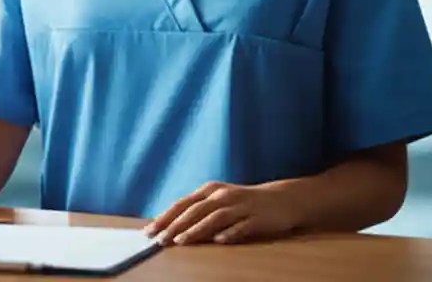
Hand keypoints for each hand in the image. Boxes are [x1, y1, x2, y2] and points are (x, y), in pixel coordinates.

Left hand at [143, 181, 299, 245]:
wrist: (282, 199)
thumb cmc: (243, 203)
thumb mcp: (219, 202)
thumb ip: (198, 212)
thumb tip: (171, 228)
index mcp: (209, 190)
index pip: (182, 204)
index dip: (164, 217)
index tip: (149, 231)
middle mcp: (222, 195)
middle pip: (194, 211)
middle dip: (175, 226)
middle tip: (160, 240)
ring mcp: (240, 205)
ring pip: (214, 218)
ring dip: (196, 230)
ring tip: (181, 241)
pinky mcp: (257, 217)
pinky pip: (242, 226)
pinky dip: (230, 233)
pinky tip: (220, 241)